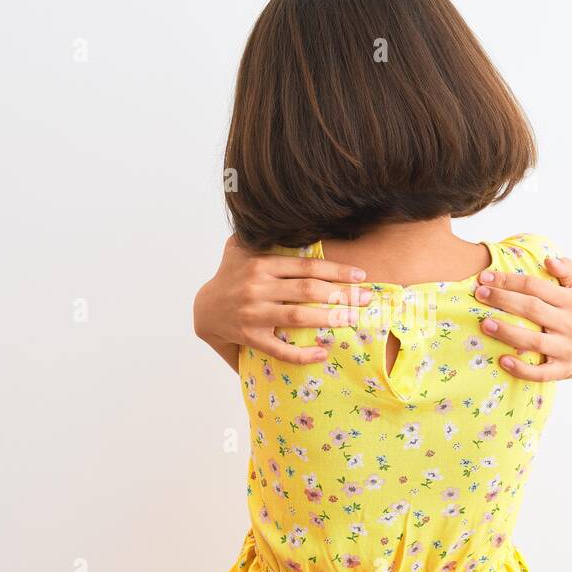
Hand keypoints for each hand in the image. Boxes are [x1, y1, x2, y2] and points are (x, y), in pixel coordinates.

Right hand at [194, 236, 371, 369]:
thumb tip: (289, 217)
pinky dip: (302, 354)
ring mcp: (254, 314)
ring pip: (297, 317)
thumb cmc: (230, 276)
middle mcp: (258, 288)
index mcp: (261, 264)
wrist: (204, 310)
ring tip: (353, 319)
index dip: (337, 270)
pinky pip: (279, 350)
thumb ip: (262, 233)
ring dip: (329, 318)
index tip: (360, 275)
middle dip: (342, 294)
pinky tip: (322, 353)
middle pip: (308, 290)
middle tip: (367, 298)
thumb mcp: (240, 247)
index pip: (307, 266)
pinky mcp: (250, 337)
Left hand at [474, 256, 571, 380]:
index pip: (535, 286)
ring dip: (508, 333)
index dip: (509, 280)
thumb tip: (550, 260)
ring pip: (535, 341)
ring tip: (485, 325)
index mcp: (571, 301)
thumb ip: (567, 271)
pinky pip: (541, 373)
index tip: (485, 277)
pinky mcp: (562, 370)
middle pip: (532, 309)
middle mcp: (570, 324)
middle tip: (479, 294)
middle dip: (504, 300)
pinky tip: (502, 360)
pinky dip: (522, 369)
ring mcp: (567, 348)